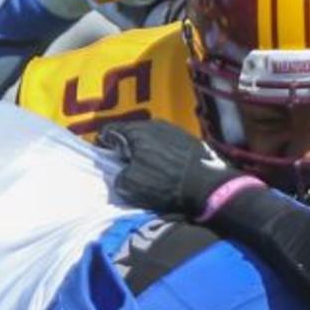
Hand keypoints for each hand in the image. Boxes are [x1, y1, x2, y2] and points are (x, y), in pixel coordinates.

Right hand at [100, 119, 257, 217]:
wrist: (206, 185)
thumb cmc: (163, 183)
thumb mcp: (130, 186)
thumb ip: (117, 176)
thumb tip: (120, 174)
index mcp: (135, 130)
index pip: (109, 131)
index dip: (103, 146)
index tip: (105, 159)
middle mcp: (154, 123)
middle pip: (131, 133)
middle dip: (126, 148)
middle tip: (126, 166)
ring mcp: (174, 129)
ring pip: (150, 137)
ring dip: (146, 150)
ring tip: (148, 167)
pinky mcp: (189, 138)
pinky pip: (168, 143)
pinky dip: (163, 153)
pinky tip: (167, 167)